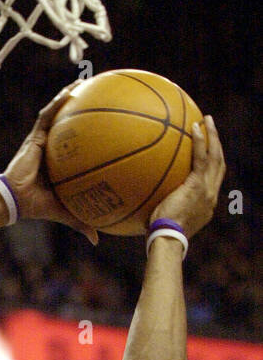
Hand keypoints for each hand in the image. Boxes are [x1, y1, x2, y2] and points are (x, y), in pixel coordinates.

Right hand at [3, 90, 98, 243]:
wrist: (15, 199)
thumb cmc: (36, 205)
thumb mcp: (65, 212)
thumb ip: (81, 222)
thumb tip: (97, 240)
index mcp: (60, 162)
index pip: (77, 144)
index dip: (89, 133)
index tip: (107, 125)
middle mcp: (52, 147)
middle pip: (69, 124)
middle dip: (82, 108)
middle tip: (100, 95)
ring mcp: (43, 139)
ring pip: (58, 113)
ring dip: (70, 96)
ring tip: (85, 82)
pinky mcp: (35, 135)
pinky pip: (48, 114)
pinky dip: (59, 101)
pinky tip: (71, 90)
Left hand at [150, 116, 225, 238]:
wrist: (167, 239)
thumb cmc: (159, 235)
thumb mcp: (163, 219)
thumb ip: (159, 205)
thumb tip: (140, 198)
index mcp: (205, 203)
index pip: (213, 178)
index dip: (212, 162)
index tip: (207, 148)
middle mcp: (210, 195)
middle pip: (219, 163)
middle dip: (216, 143)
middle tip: (210, 127)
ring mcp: (207, 190)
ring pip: (215, 156)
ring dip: (212, 136)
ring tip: (206, 119)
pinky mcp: (198, 186)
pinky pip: (201, 158)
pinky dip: (199, 141)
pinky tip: (194, 127)